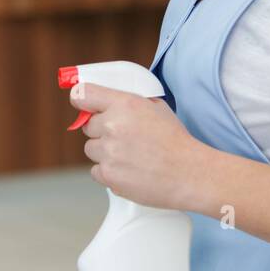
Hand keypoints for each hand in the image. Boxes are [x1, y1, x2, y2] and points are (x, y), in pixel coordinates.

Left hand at [69, 82, 205, 210]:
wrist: (189, 173)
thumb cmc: (175, 141)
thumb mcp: (156, 107)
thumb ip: (128, 102)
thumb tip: (106, 102)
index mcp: (124, 104)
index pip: (82, 94)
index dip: (80, 100)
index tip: (83, 106)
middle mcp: (113, 126)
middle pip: (87, 126)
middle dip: (102, 131)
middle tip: (124, 137)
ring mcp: (109, 152)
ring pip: (91, 149)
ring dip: (105, 152)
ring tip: (130, 156)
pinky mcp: (109, 175)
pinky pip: (96, 171)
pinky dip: (109, 172)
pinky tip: (129, 170)